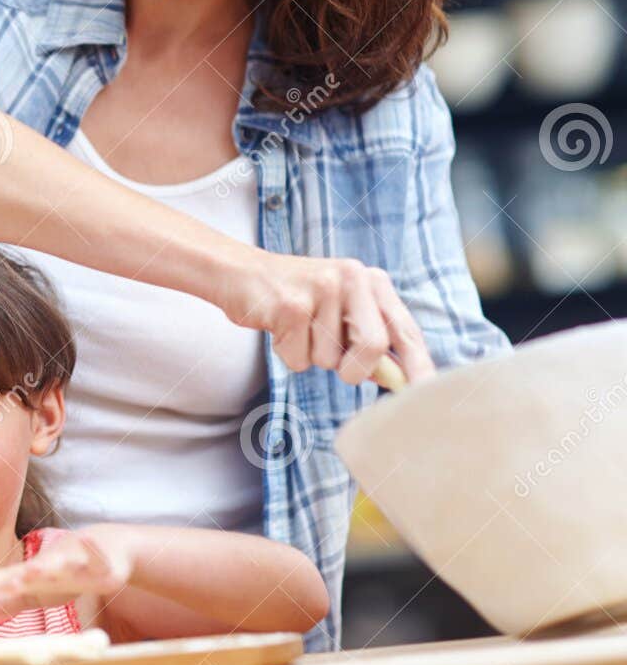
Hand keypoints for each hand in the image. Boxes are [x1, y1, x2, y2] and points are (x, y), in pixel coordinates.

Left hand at [0, 529, 131, 619]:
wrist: (111, 547)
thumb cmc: (69, 573)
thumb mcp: (39, 591)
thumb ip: (8, 600)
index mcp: (38, 575)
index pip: (13, 580)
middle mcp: (54, 568)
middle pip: (35, 574)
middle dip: (19, 579)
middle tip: (4, 583)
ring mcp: (79, 566)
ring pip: (63, 568)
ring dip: (49, 568)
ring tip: (34, 571)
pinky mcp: (105, 569)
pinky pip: (99, 562)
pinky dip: (93, 552)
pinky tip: (87, 540)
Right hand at [219, 252, 436, 385]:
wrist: (240, 273)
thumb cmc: (294, 298)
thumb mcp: (340, 310)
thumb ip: (368, 338)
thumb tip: (395, 378)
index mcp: (372, 281)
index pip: (404, 329)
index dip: (418, 364)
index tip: (425, 392)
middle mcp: (353, 278)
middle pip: (374, 346)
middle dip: (354, 370)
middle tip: (339, 369)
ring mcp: (321, 289)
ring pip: (330, 359)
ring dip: (311, 357)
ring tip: (297, 330)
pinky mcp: (290, 305)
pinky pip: (298, 358)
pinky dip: (287, 355)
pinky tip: (279, 328)